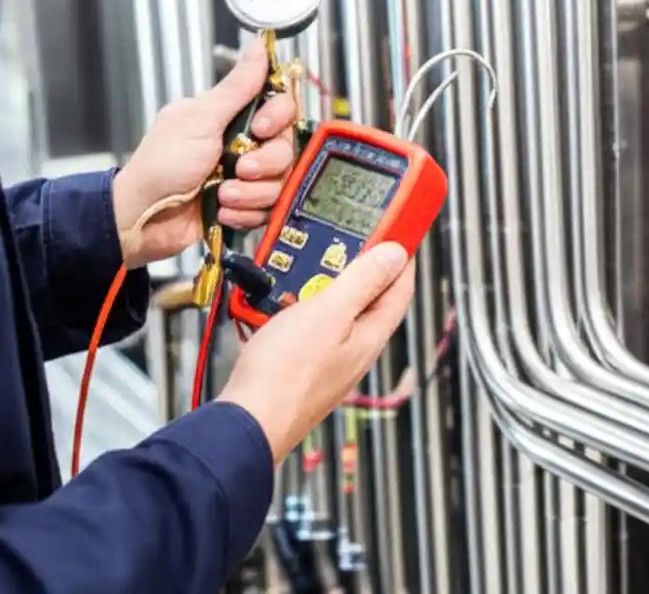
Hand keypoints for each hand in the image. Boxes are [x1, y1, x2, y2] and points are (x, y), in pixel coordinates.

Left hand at [112, 38, 296, 266]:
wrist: (143, 218)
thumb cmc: (160, 166)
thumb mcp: (200, 120)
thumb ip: (237, 87)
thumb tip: (258, 48)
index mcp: (230, 117)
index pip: (279, 107)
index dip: (276, 119)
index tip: (259, 129)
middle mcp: (240, 144)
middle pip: (284, 147)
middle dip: (264, 164)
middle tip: (239, 169)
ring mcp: (243, 177)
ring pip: (278, 182)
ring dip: (250, 193)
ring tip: (223, 194)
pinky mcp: (243, 206)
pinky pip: (266, 209)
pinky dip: (245, 214)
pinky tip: (222, 211)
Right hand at [217, 243, 416, 464]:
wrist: (247, 419)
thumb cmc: (286, 375)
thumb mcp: (329, 313)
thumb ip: (363, 282)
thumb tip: (395, 255)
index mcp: (370, 337)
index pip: (400, 289)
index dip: (401, 256)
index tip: (396, 229)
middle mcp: (354, 350)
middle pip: (365, 297)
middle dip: (354, 266)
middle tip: (339, 242)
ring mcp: (327, 359)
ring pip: (332, 311)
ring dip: (320, 287)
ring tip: (303, 271)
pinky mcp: (300, 364)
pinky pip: (306, 326)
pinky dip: (296, 308)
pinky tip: (279, 303)